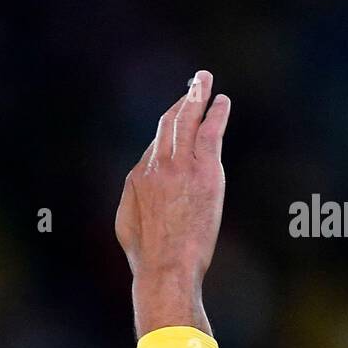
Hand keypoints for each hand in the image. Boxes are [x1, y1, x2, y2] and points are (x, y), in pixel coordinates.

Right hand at [115, 70, 230, 336]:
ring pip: (186, 120)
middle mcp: (156, 165)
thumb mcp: (126, 222)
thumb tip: (140, 182)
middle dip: (181, 101)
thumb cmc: (148, 254)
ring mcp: (180, 166)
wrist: (165, 266)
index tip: (181, 122)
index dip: (169, 131)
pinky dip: (215, 113)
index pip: (156, 145)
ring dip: (196, 96)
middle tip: (193, 84)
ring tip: (204, 80)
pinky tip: (221, 102)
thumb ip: (133, 196)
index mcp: (137, 177)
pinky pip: (209, 132)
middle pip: (168, 123)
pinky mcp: (204, 172)